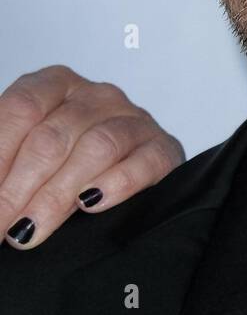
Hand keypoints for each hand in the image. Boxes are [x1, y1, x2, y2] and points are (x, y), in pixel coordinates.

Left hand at [0, 65, 184, 248]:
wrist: (128, 173)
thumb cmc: (68, 162)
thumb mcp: (28, 151)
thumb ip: (5, 165)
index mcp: (57, 85)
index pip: (22, 109)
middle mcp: (96, 96)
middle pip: (53, 136)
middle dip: (18, 188)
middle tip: (1, 224)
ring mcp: (133, 120)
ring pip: (95, 148)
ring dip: (57, 195)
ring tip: (33, 229)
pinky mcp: (162, 149)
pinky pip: (142, 162)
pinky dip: (115, 184)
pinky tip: (91, 204)